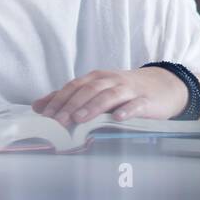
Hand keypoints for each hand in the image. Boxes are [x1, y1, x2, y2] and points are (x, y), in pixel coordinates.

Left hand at [31, 68, 188, 128]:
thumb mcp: (97, 90)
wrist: (162, 85)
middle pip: (88, 90)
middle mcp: (110, 80)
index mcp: (96, 78)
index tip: (45, 115)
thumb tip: (38, 106)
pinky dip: (126, 111)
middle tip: (58, 121)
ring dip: (93, 107)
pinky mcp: (145, 100)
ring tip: (80, 119)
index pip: (73, 87)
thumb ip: (69, 98)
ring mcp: (128, 89)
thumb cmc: (124, 91)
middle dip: (71, 105)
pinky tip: (118, 118)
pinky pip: (135, 105)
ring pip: (108, 96)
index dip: (58, 100)